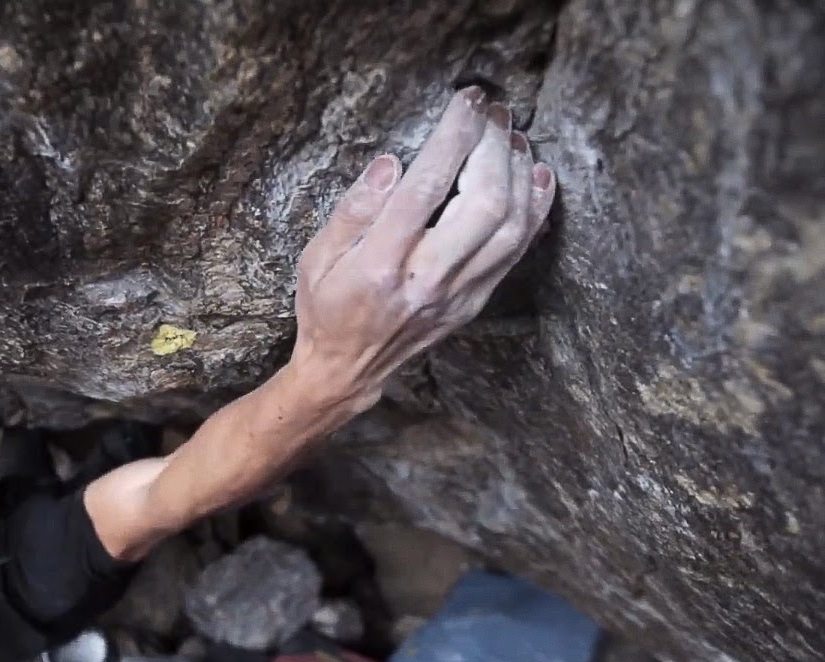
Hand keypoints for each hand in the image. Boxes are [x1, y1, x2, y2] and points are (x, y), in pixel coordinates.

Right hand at [291, 87, 554, 410]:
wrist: (347, 370)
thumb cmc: (326, 307)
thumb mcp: (316, 257)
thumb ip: (354, 210)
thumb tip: (392, 164)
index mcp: (381, 264)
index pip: (426, 189)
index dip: (453, 138)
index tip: (464, 101)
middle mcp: (427, 279)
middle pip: (484, 204)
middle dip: (494, 146)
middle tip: (492, 111)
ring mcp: (458, 294)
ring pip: (511, 226)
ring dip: (519, 172)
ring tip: (510, 134)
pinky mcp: (474, 301)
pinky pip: (517, 250)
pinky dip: (535, 207)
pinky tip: (534, 172)